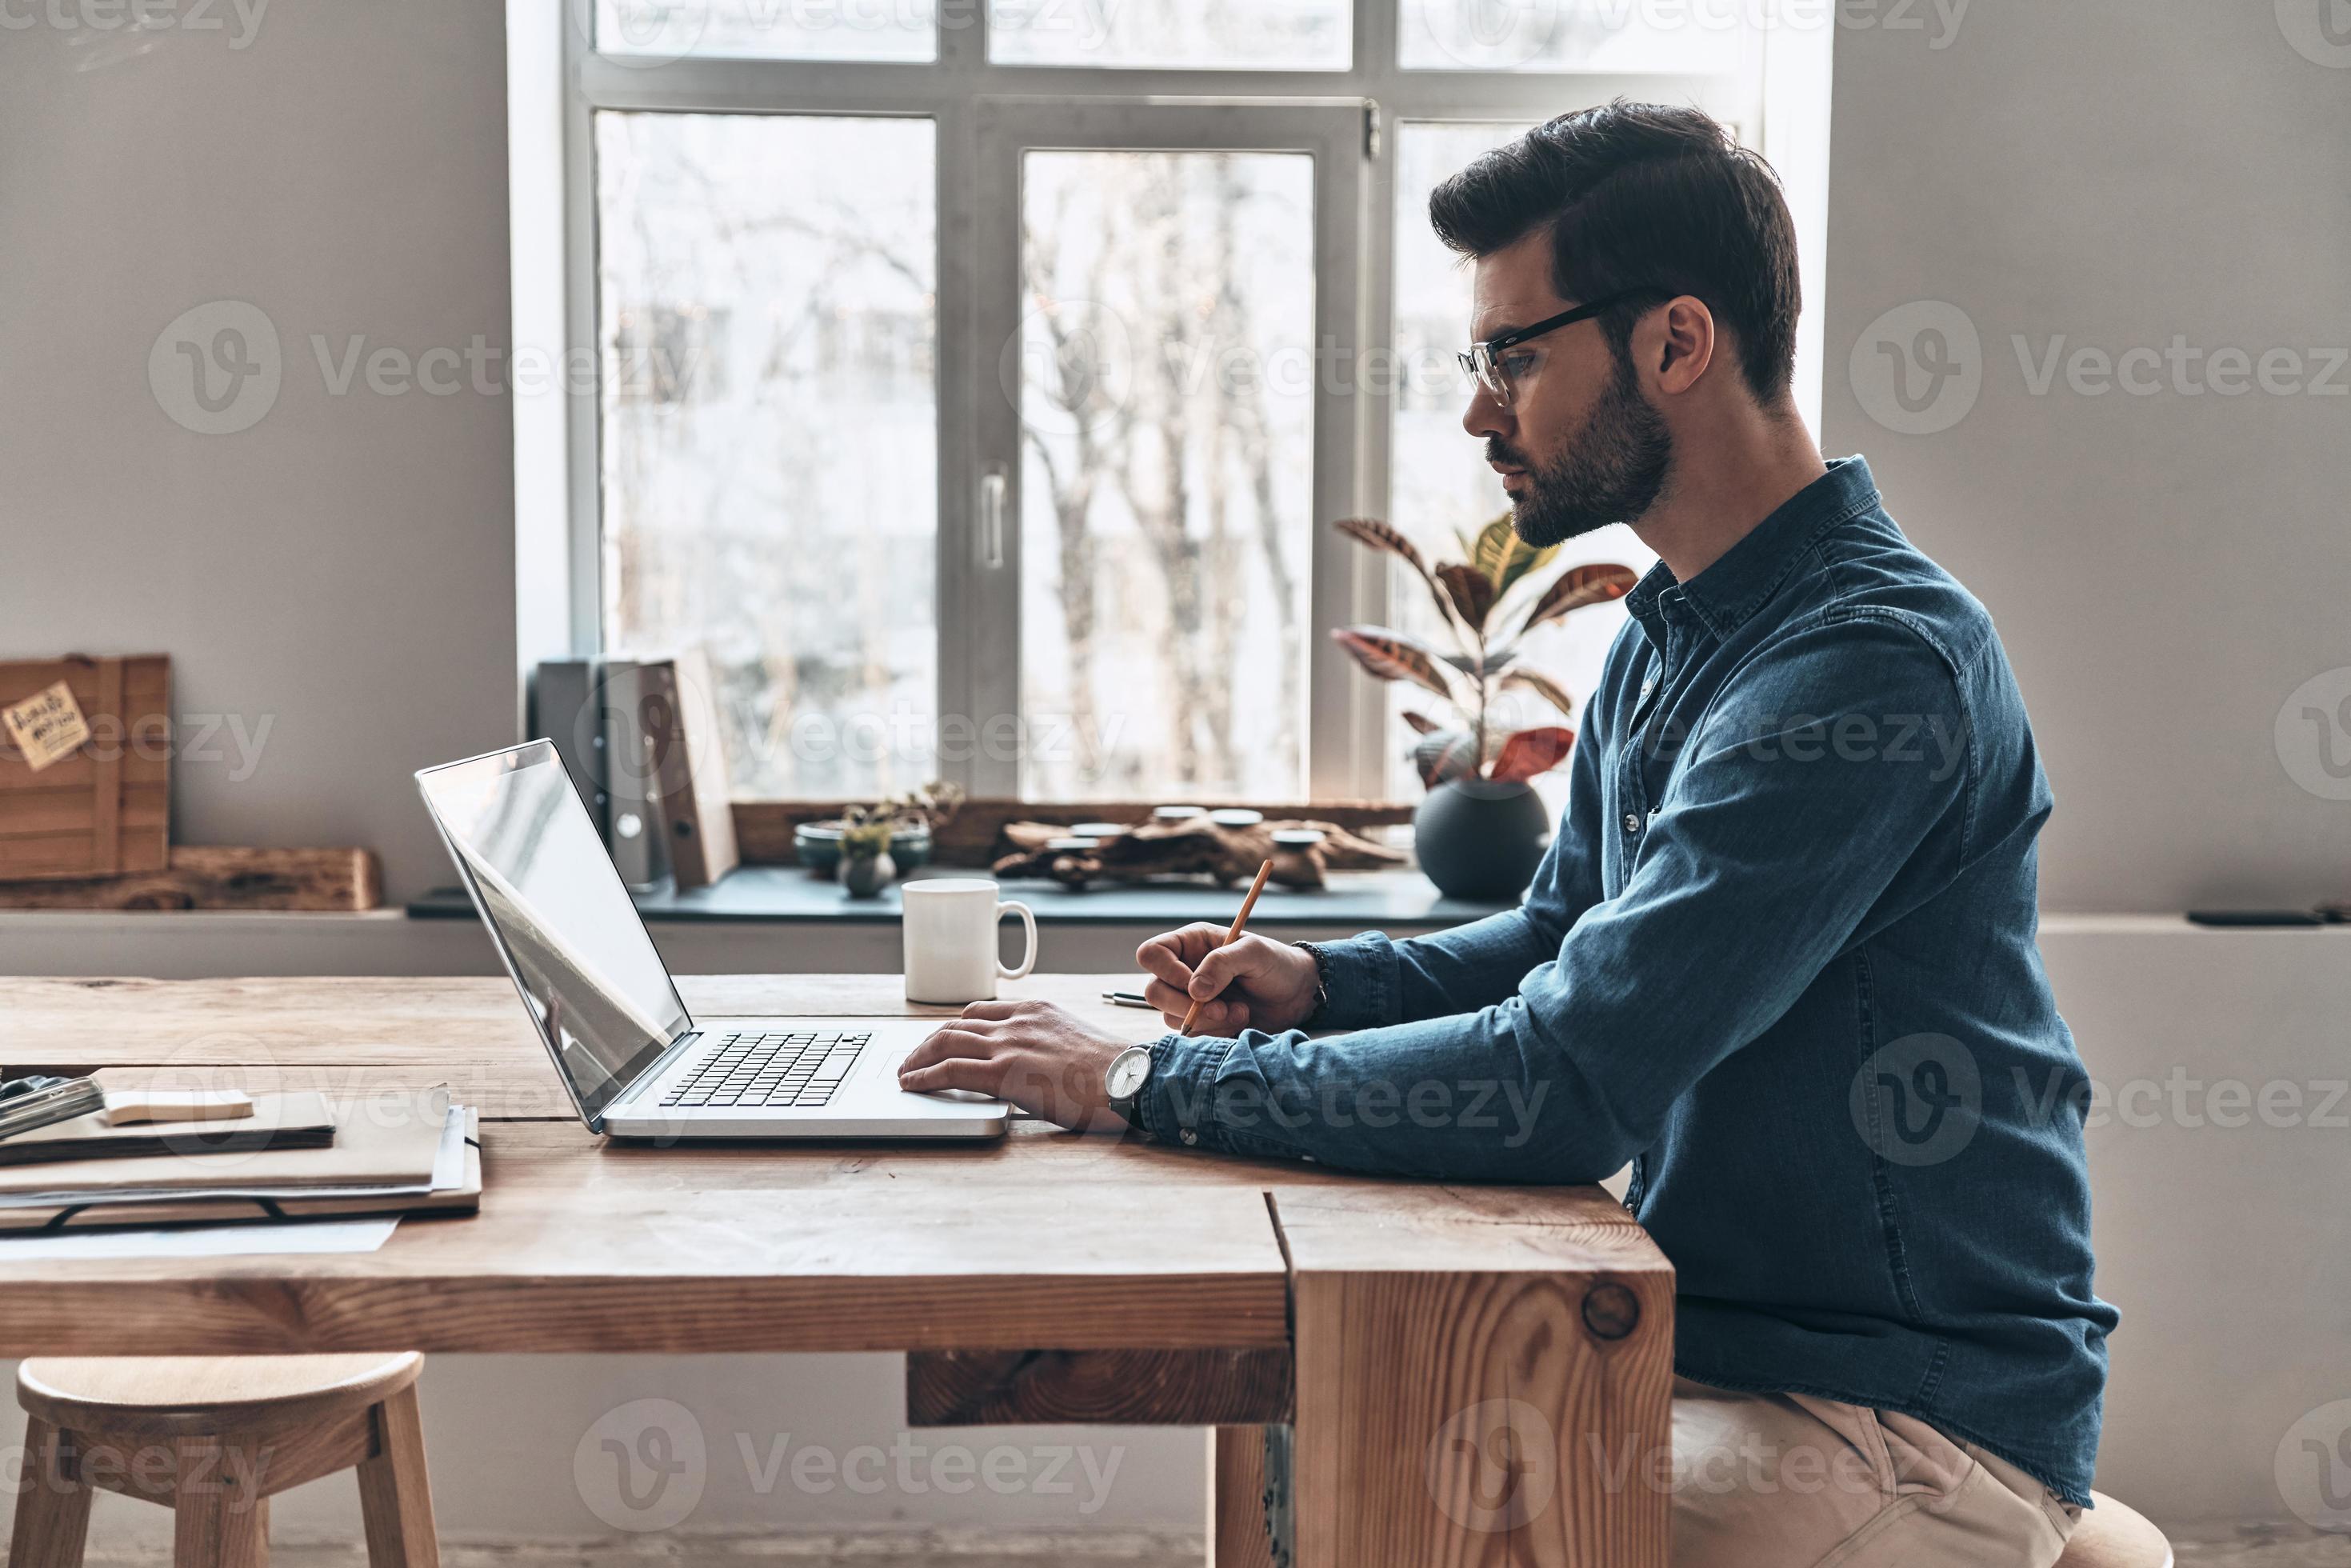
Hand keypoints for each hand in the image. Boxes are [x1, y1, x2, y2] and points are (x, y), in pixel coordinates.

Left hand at [896, 999, 1138, 1133]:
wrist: (1130, 1079)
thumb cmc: (1114, 1073)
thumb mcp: (1077, 1043)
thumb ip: (1049, 1046)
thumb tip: (1036, 1067)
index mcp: (1037, 1010)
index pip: (982, 1012)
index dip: (956, 1027)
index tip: (943, 1038)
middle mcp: (1018, 1020)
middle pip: (957, 1024)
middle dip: (930, 1041)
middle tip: (915, 1056)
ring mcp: (1009, 1044)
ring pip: (946, 1042)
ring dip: (918, 1057)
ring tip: (905, 1072)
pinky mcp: (1003, 1072)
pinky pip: (949, 1070)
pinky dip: (924, 1076)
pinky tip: (912, 1085)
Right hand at [1135, 925, 1319, 1035]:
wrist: (1296, 996)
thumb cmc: (1277, 964)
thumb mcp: (1254, 953)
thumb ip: (1222, 963)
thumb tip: (1194, 990)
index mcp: (1190, 944)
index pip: (1151, 954)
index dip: (1166, 971)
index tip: (1195, 987)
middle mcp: (1183, 970)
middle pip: (1154, 991)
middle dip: (1185, 1006)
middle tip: (1222, 1009)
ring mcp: (1189, 999)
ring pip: (1171, 1017)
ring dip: (1207, 1021)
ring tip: (1240, 1013)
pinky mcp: (1201, 1023)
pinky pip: (1190, 1034)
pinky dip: (1214, 1033)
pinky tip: (1238, 1022)